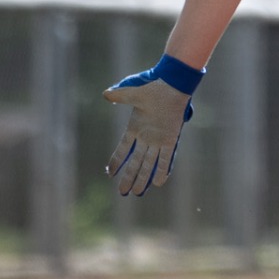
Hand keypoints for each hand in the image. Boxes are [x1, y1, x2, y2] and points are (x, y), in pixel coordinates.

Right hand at [103, 55, 202, 195]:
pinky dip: (162, 169)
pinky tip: (158, 183)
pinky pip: (166, 158)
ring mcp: (157, 140)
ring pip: (148, 163)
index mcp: (134, 128)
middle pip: (135, 162)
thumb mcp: (134, 93)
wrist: (172, 87)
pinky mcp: (170, 139)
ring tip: (137, 192)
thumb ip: (121, 96)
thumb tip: (106, 94)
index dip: (117, 161)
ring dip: (143, 178)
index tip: (110, 173)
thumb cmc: (153, 89)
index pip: (122, 149)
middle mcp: (145, 137)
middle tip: (122, 192)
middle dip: (129, 177)